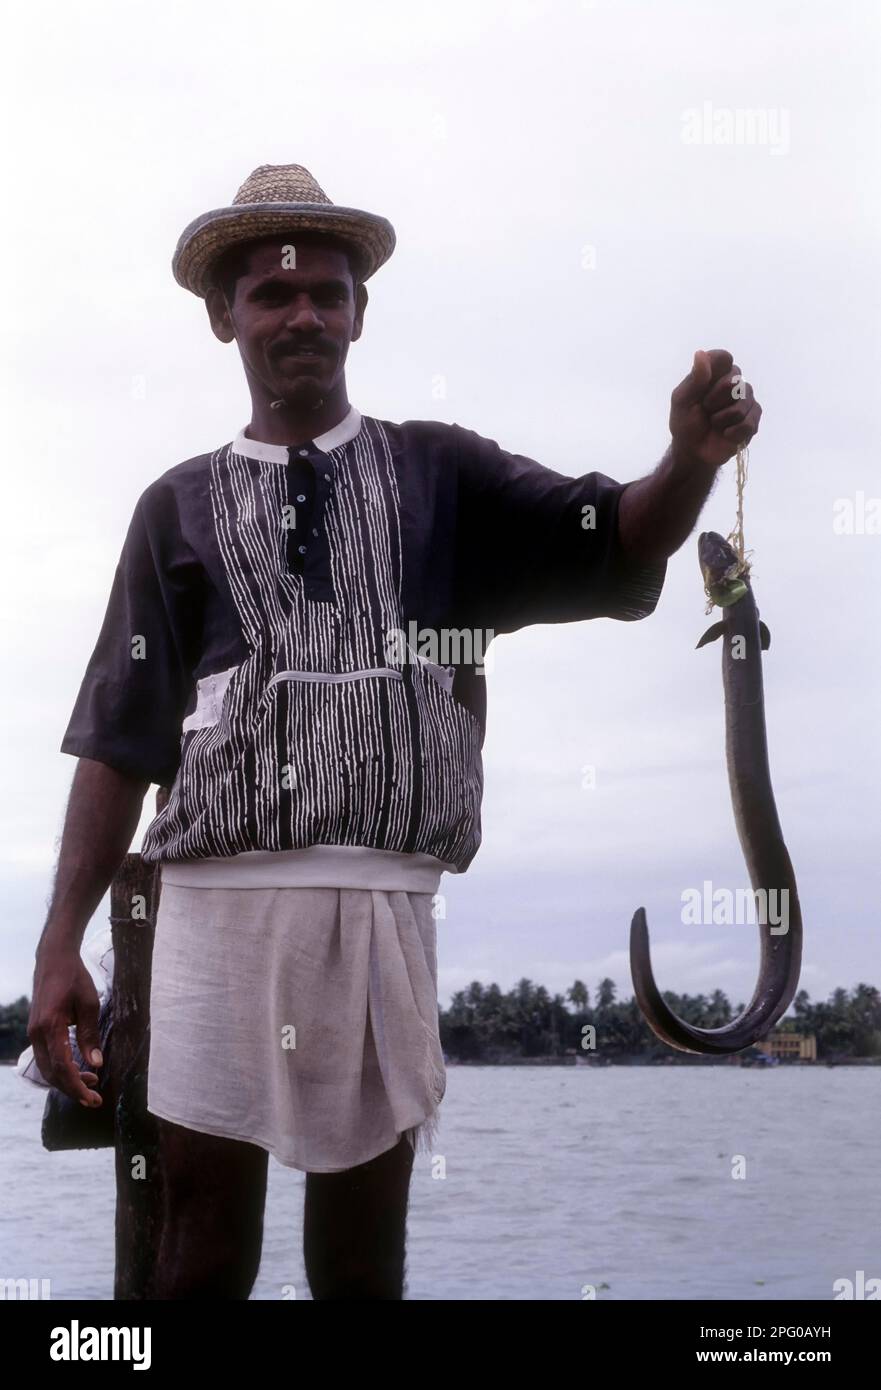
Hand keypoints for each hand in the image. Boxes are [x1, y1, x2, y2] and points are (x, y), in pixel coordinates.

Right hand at [28, 944, 102, 1106]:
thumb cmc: (74, 978)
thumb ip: (90, 1035)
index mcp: (51, 1026)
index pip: (62, 1067)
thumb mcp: (89, 1003)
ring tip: (91, 1083)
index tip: (92, 1097)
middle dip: (72, 1089)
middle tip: (94, 1099)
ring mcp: (33, 1033)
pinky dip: (61, 1068)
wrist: (53, 960)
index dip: (76, 1086)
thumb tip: (95, 1063)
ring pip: (47, 1068)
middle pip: (52, 1073)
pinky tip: (78, 1069)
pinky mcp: (36, 1031)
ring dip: (67, 1080)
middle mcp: (37, 1033)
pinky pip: (46, 1057)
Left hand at [669, 348, 761, 470]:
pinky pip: (748, 423)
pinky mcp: (753, 420)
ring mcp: (747, 401)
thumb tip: (701, 353)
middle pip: (733, 381)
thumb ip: (694, 379)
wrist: (693, 451)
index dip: (714, 371)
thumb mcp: (682, 401)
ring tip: (714, 423)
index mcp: (715, 374)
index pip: (723, 358)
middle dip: (713, 401)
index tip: (702, 386)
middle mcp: (734, 383)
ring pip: (741, 404)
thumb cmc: (685, 423)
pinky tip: (725, 434)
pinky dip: (732, 432)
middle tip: (705, 410)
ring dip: (721, 419)